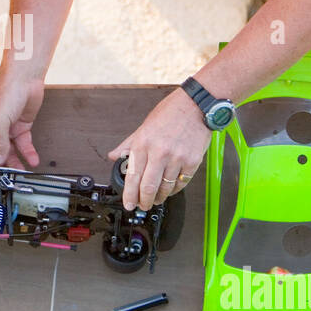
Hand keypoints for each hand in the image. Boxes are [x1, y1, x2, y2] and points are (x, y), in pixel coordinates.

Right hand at [0, 68, 44, 167]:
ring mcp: (7, 128)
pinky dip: (28, 152)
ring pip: (10, 151)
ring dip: (16, 161)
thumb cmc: (5, 90)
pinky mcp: (20, 126)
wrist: (25, 78)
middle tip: (9, 175)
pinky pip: (23, 144)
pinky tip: (32, 160)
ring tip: (21, 171)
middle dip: (2, 165)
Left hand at [109, 89, 210, 210]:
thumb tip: (114, 156)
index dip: (130, 195)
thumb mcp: (144, 126)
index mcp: (143, 143)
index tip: (129, 204)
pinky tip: (170, 188)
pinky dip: (174, 189)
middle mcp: (159, 152)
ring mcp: (177, 158)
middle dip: (144, 202)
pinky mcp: (192, 161)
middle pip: (148, 187)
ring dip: (159, 197)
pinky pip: (181, 183)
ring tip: (156, 198)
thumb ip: (128, 144)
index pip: (133, 176)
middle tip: (143, 205)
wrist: (196, 105)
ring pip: (165, 188)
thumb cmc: (170, 113)